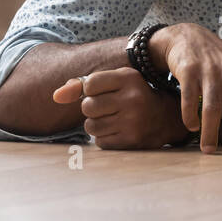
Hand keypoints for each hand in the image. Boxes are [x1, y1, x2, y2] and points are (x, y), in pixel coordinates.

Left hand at [52, 67, 190, 149]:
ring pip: (91, 126)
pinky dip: (105, 139)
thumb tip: (55, 96)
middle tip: (108, 109)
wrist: (166, 118)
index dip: (90, 91)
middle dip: (92, 110)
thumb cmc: (133, 96)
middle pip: (88, 106)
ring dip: (97, 125)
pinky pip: (100, 142)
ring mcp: (133, 121)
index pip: (90, 84)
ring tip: (114, 120)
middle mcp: (133, 98)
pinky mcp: (132, 141)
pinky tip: (119, 132)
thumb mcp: (115, 82)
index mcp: (129, 78)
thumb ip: (83, 85)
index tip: (104, 92)